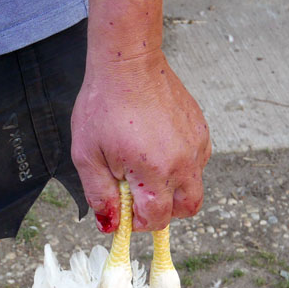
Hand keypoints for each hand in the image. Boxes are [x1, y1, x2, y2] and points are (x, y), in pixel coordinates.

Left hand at [70, 51, 210, 231]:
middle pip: (187, 209)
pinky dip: (180, 167)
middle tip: (138, 196)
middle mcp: (183, 162)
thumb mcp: (87, 156)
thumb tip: (110, 223)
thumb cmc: (103, 105)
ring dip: (172, 189)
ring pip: (194, 186)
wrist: (128, 64)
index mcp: (154, 172)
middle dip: (163, 211)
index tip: (123, 210)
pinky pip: (198, 163)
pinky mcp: (201, 131)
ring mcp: (196, 146)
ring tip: (144, 167)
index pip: (157, 219)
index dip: (137, 222)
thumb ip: (100, 195)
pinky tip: (156, 150)